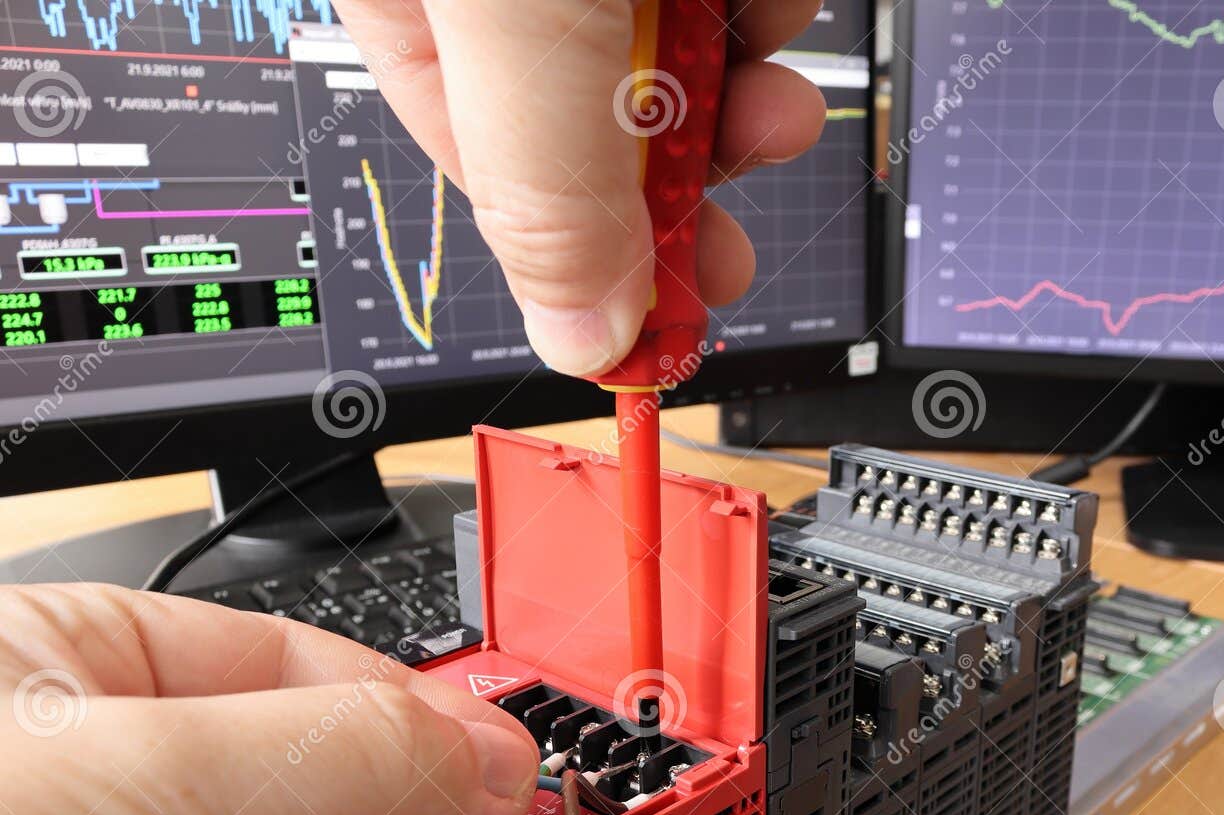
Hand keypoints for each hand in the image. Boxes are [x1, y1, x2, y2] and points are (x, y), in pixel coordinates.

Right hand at [335, 0, 826, 376]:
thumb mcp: (510, 12)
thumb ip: (543, 177)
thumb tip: (579, 338)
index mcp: (416, 11)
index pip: (507, 176)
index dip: (605, 255)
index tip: (678, 314)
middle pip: (608, 112)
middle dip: (698, 144)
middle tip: (760, 147)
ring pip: (680, 42)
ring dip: (745, 62)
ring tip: (773, 30)